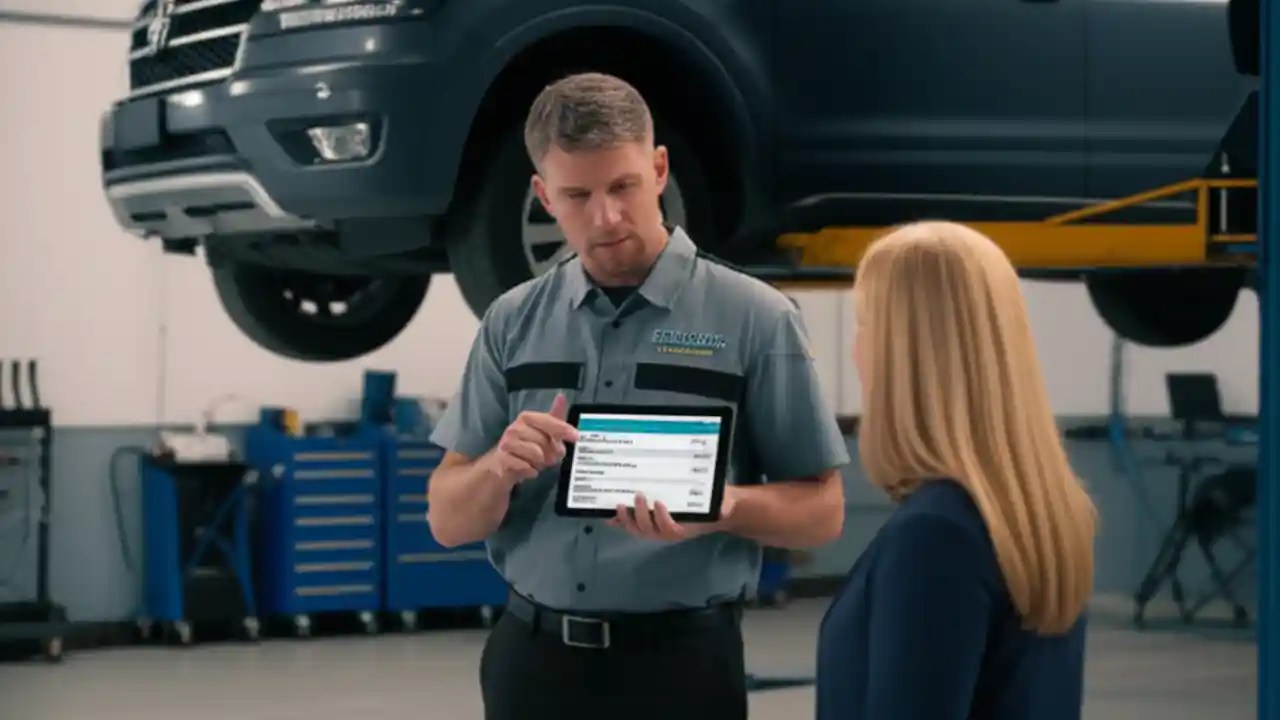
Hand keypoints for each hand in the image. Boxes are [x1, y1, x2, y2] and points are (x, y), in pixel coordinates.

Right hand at [485, 393, 577, 486]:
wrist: (501, 466)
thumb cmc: (525, 447)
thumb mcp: (542, 432)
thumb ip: (554, 417)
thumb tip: (561, 397)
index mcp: (526, 418)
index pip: (548, 421)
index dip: (562, 428)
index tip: (576, 436)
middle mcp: (515, 428)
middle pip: (545, 441)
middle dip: (552, 452)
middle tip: (548, 457)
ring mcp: (507, 444)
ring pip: (537, 454)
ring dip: (540, 463)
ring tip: (535, 462)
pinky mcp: (502, 460)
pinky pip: (527, 467)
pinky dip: (531, 471)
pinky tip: (527, 469)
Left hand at [607, 487, 739, 541]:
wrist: (714, 511)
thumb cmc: (715, 506)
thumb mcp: (722, 504)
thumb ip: (723, 506)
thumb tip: (725, 505)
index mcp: (682, 529)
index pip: (669, 528)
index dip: (662, 518)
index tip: (659, 502)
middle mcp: (665, 532)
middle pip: (648, 530)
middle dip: (640, 515)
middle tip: (638, 496)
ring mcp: (654, 529)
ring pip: (637, 530)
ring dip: (626, 519)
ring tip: (619, 505)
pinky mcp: (647, 523)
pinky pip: (630, 525)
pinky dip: (619, 521)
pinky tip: (609, 514)